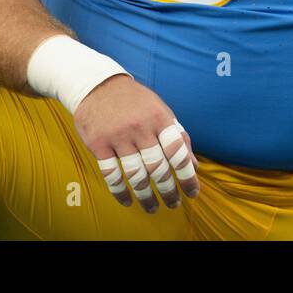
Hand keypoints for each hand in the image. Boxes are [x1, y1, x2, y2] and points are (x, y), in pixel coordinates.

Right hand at [72, 73, 200, 212]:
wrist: (98, 85)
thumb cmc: (135, 101)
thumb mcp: (161, 111)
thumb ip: (178, 136)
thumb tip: (194, 165)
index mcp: (159, 118)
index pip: (177, 151)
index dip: (187, 175)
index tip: (192, 193)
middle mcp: (139, 127)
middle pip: (157, 167)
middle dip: (168, 191)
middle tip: (173, 204)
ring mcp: (117, 136)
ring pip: (135, 175)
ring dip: (146, 197)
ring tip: (153, 208)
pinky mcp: (98, 143)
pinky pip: (111, 174)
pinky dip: (120, 192)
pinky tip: (128, 200)